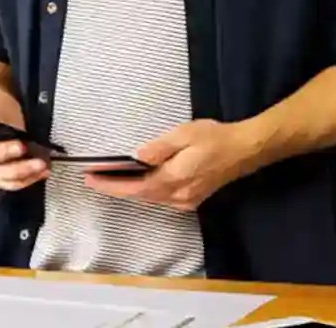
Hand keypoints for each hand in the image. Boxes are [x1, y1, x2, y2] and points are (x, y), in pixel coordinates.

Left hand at [85, 119, 259, 210]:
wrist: (246, 149)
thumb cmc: (215, 138)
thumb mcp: (184, 134)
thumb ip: (158, 148)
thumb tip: (136, 157)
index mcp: (173, 180)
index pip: (134, 188)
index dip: (110, 185)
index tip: (89, 179)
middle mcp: (178, 196)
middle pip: (140, 196)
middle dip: (115, 188)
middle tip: (93, 178)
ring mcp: (186, 200)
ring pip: (150, 199)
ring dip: (130, 190)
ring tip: (110, 179)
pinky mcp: (192, 198)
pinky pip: (162, 198)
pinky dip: (146, 191)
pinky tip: (138, 182)